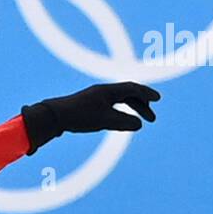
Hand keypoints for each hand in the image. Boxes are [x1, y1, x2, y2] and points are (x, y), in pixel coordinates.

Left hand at [21, 81, 160, 155]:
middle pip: (127, 95)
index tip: (158, 99)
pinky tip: (119, 122)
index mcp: (107, 91)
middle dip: (141, 105)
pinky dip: (119, 112)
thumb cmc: (79, 116)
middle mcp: (102, 92)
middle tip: (152, 118)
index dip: (146, 93)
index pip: (132, 88)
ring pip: (118, 101)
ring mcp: (94, 98)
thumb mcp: (104, 121)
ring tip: (139, 122)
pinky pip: (110, 107)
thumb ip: (124, 122)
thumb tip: (139, 125)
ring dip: (130, 110)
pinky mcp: (87, 106)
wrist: (53, 117)